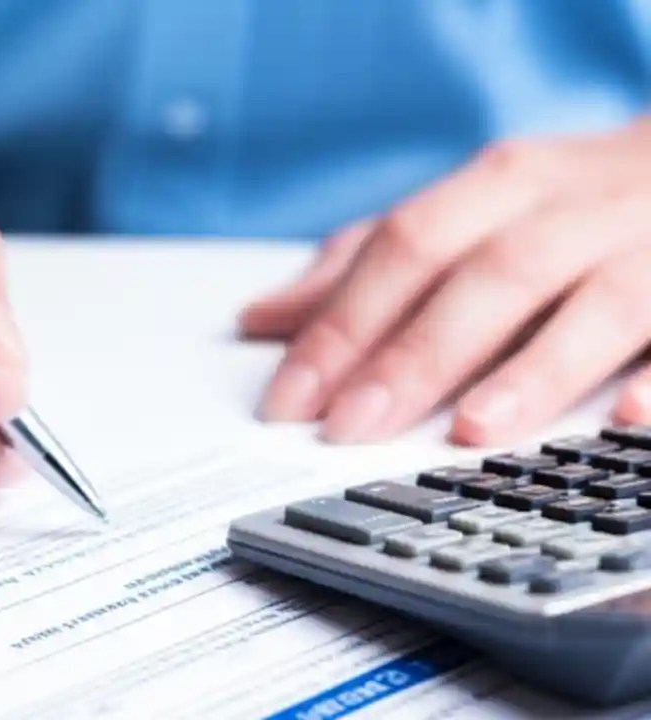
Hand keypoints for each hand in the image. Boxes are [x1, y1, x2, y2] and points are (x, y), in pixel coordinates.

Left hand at [239, 119, 650, 445]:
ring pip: (594, 303)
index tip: (289, 397)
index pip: (404, 248)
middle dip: (413, 354)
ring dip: (532, 368)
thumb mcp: (464, 214)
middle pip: (487, 276)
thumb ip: (367, 265)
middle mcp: (573, 208)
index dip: (342, 323)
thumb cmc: (559, 204)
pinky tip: (628, 420)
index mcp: (499, 186)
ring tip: (468, 430)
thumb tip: (262, 319)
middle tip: (350, 426)